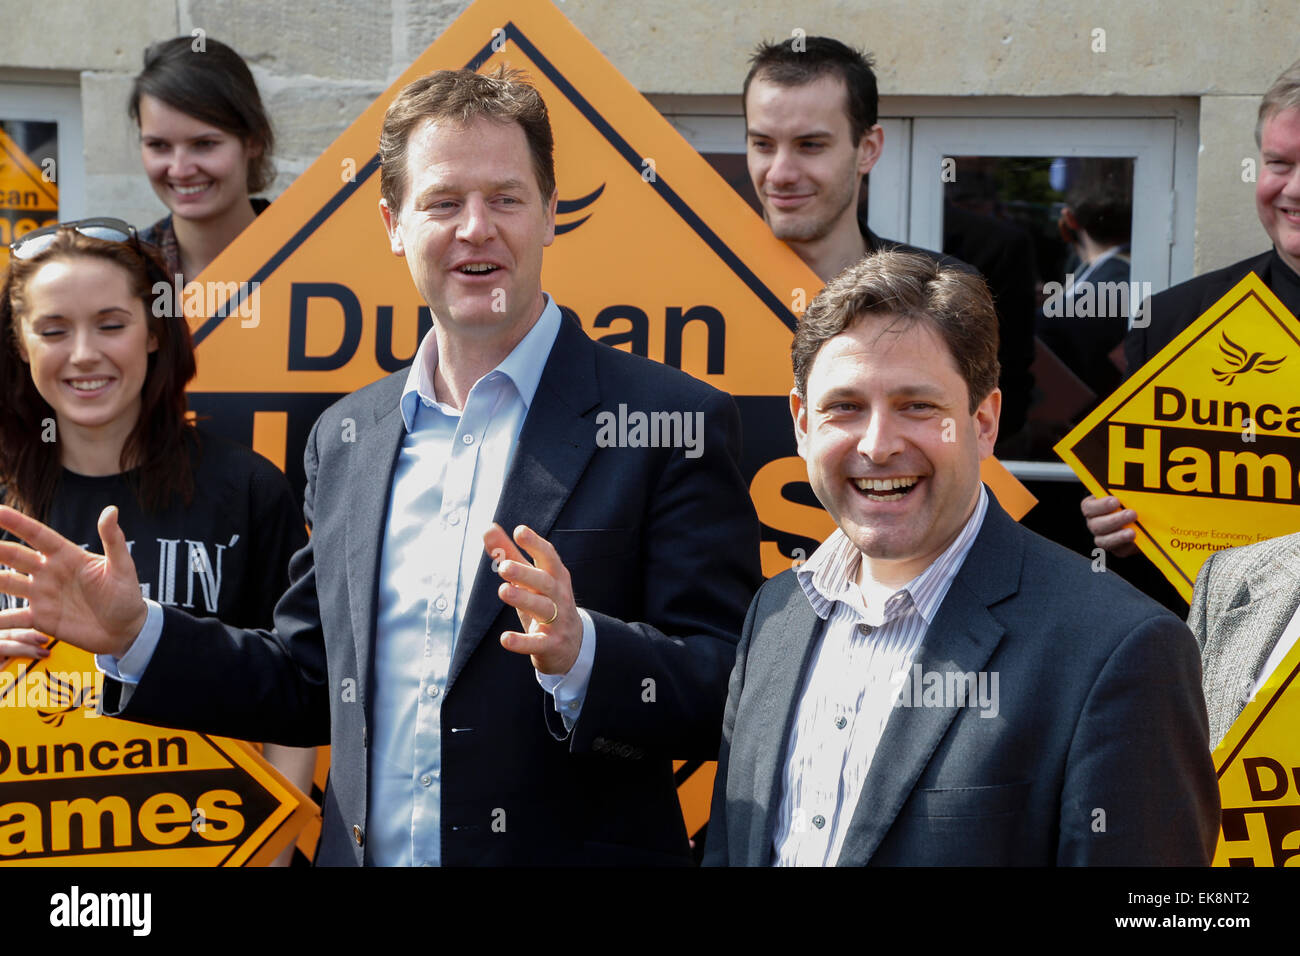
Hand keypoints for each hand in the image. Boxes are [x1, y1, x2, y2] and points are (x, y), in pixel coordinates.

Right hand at [0, 505, 147, 658]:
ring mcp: (41, 595)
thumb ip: (113, 540)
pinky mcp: (39, 618)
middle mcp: (48, 572)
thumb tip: (111, 510)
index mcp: (66, 555)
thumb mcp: (122, 567)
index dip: (16, 522)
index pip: (36, 534)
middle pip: (13, 556)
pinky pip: (11, 618)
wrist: (126, 630)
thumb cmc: (126, 596)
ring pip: (5, 583)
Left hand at [484, 523, 581, 674]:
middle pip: (544, 582)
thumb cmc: (547, 603)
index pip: (548, 557)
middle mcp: (559, 596)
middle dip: (525, 573)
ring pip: (543, 608)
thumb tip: (488, 528)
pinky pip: (537, 642)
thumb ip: (509, 554)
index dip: (535, 544)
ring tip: (503, 591)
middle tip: (504, 566)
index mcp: (555, 577)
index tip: (520, 531)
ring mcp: (557, 621)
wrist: (573, 645)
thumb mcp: (529, 579)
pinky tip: (505, 638)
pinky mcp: (550, 644)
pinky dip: (522, 642)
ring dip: (523, 599)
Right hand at [1081, 494, 1137, 556]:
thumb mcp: (1127, 494)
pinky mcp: (1117, 549)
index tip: (1116, 501)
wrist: (1143, 519)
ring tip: (1133, 531)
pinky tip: (1136, 541)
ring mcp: (1104, 538)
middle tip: (1131, 514)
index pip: (1088, 507)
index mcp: (1093, 507)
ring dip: (1119, 536)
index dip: (1101, 505)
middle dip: (1114, 520)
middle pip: (1096, 525)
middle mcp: (1095, 523)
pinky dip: (1127, 547)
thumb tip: (1136, 480)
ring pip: (1103, 541)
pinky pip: (1119, 551)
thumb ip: (1126, 491)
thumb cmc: (1131, 501)